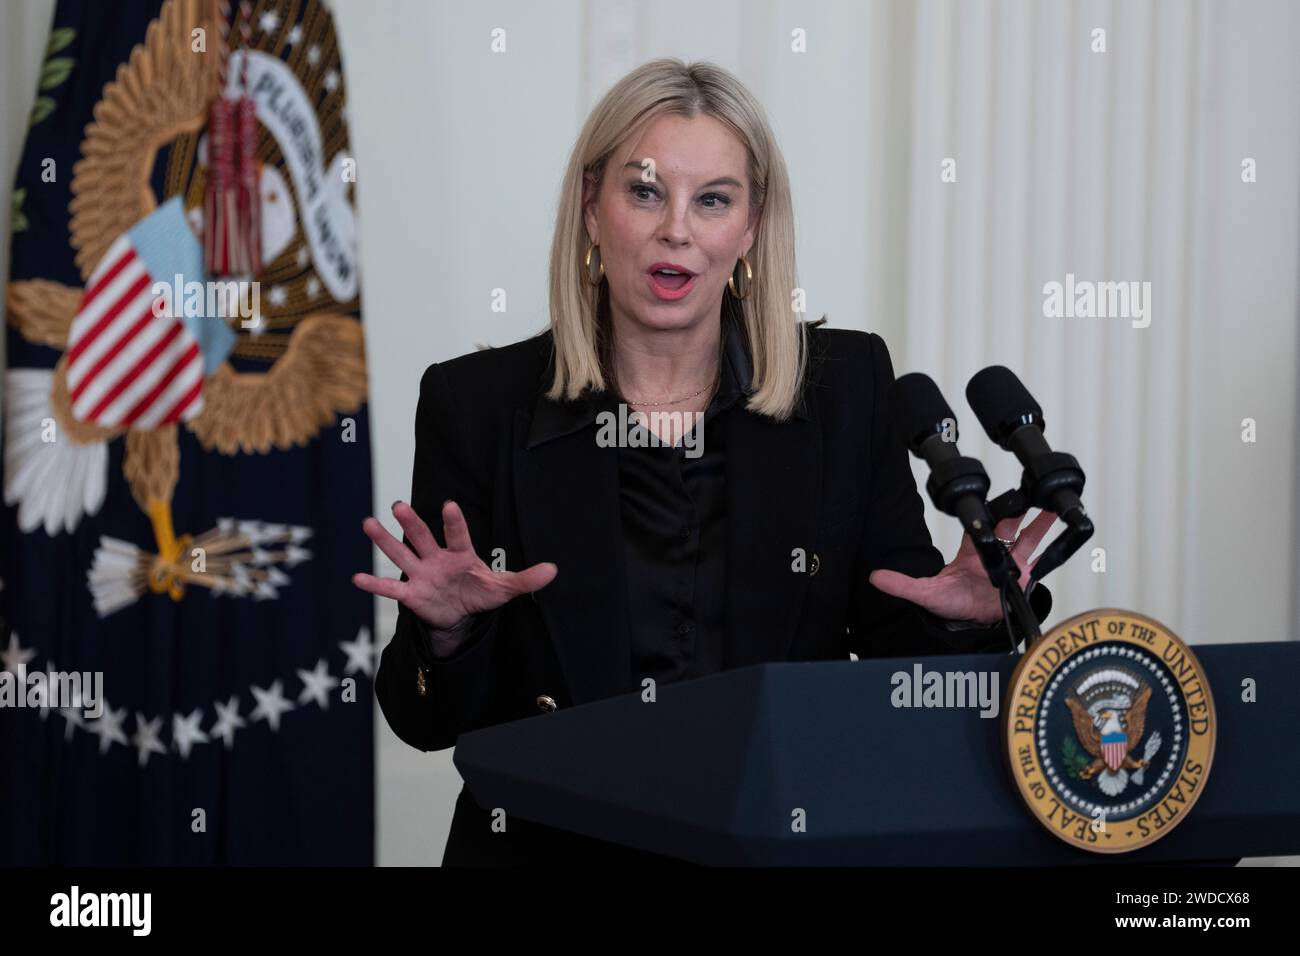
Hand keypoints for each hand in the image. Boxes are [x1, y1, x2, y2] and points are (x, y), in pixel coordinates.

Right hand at [352, 500, 556, 650]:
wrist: (460, 614)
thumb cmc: (480, 592)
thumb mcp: (504, 588)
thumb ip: (526, 579)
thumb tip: (554, 571)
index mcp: (461, 554)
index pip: (458, 534)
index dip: (454, 522)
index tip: (449, 505)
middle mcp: (437, 558)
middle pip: (422, 537)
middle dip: (411, 522)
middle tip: (398, 505)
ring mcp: (421, 574)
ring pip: (401, 554)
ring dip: (385, 541)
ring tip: (368, 523)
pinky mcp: (411, 594)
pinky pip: (391, 588)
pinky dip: (375, 584)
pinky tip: (357, 578)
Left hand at [868, 509, 1057, 625]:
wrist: (973, 626)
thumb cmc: (951, 606)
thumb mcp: (925, 593)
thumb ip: (902, 584)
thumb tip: (874, 577)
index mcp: (969, 552)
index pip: (975, 527)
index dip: (980, 515)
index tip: (984, 502)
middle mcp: (992, 554)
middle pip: (1005, 526)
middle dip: (1013, 511)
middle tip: (1021, 494)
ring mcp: (1012, 564)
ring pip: (1027, 538)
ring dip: (1038, 522)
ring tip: (1050, 504)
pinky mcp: (1026, 577)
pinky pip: (1043, 559)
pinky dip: (1054, 548)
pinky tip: (1065, 533)